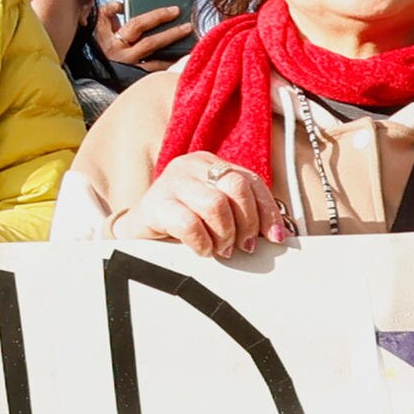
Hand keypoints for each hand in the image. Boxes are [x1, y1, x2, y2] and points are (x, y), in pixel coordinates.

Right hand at [91, 0, 196, 67]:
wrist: (95, 70)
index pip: (138, 24)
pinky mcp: (135, 77)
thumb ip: (109, 12)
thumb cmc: (101, 44)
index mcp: (112, 39)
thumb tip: (121, 5)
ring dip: (174, 51)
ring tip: (189, 43)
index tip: (174, 10)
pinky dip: (169, 64)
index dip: (157, 16)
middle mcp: (121, 54)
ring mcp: (129, 67)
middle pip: (151, 43)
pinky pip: (156, 71)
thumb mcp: (98, 26)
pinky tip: (181, 58)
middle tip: (188, 26)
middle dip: (172, 33)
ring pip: (156, 59)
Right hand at [110, 150, 282, 259]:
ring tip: (220, 248)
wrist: (137, 230)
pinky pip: (190, 224)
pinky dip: (203, 243)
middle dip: (247, 222)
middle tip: (242, 245)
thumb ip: (241, 214)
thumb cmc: (181, 222)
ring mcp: (171, 182)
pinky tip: (202, 250)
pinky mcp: (155, 204)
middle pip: (236, 186)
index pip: (251, 181)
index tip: (275, 238)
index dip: (268, 211)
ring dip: (224, 235)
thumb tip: (277, 234)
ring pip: (215, 204)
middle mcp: (192, 166)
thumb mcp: (214, 212)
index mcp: (210, 163)